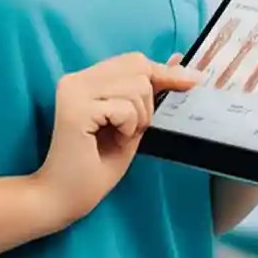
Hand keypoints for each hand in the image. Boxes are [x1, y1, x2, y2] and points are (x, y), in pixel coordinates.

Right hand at [32, 52, 202, 222]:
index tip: (194, 80)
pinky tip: (112, 140)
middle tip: (129, 130)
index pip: (134, 61)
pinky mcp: (75, 110)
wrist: (63, 197)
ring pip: (136, 87)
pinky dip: (128, 127)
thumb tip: (176, 60)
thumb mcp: (132, 124)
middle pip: (138, 68)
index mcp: (86, 79)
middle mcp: (76, 79)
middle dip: (148, 102)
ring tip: (118, 137)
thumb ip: (149, 94)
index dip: (164, 72)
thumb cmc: (95, 166)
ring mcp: (73, 92)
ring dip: (137, 118)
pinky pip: (124, 108)